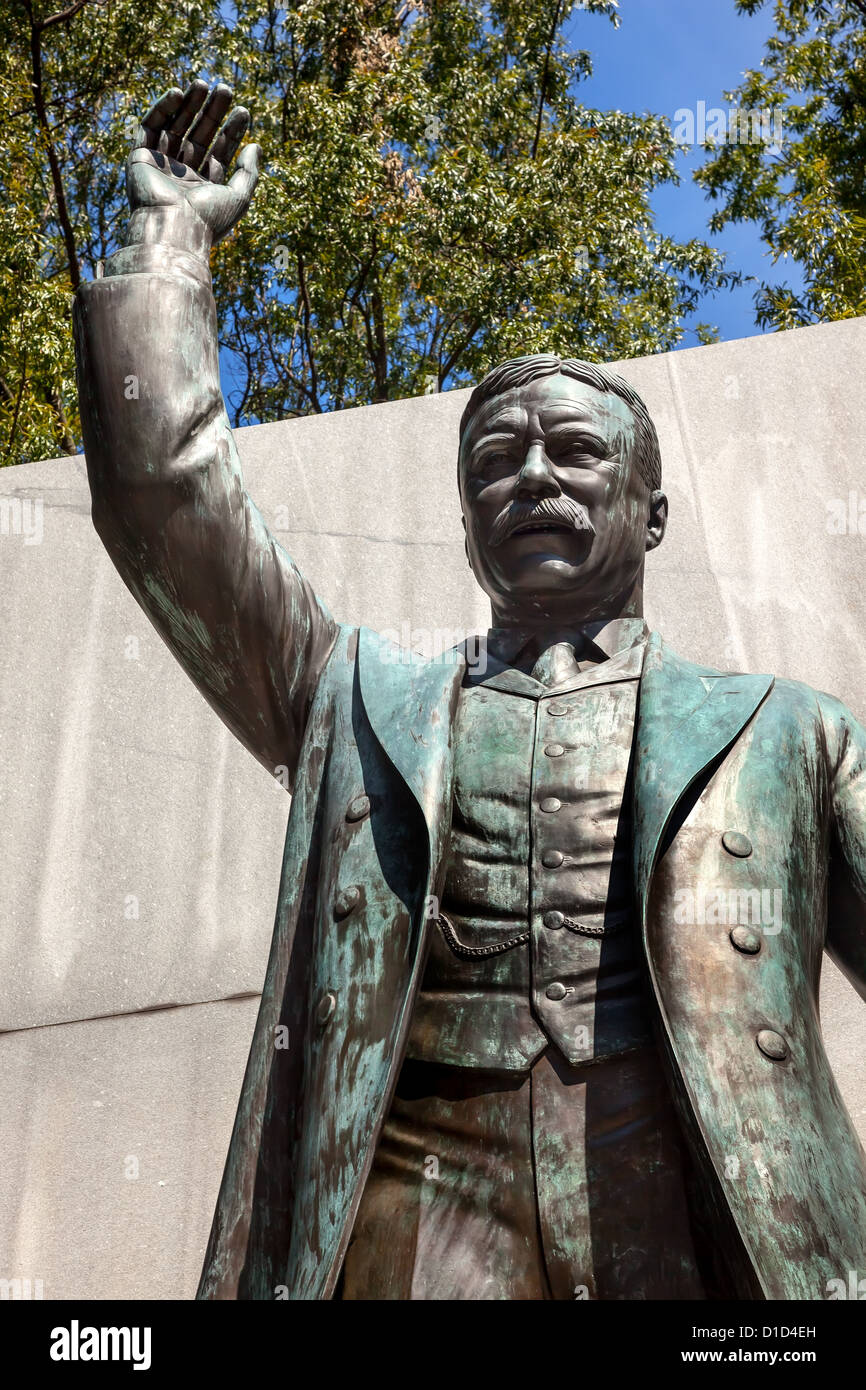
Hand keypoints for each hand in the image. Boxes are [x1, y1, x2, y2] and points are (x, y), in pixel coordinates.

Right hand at [125, 79, 260, 258]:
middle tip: (226, 89)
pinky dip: (162, 109)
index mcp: (203, 187)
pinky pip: (149, 127)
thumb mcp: (238, 196)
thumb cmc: (207, 219)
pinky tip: (178, 93)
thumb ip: (249, 172)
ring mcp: (159, 166)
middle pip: (198, 135)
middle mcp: (180, 176)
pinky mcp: (139, 159)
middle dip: (211, 112)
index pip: (218, 152)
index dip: (231, 131)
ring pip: (175, 127)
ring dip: (189, 105)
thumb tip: (256, 145)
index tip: (244, 112)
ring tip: (204, 84)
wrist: (173, 230)